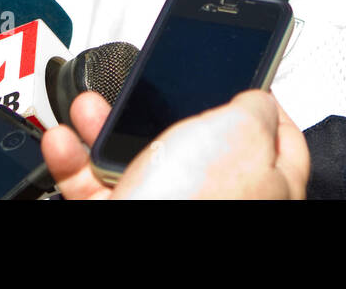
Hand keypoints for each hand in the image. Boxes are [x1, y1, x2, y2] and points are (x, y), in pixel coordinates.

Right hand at [42, 89, 309, 199]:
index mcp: (269, 185)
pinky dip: (78, 162)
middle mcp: (222, 201)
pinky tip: (66, 143)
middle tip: (150, 88)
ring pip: (140, 160)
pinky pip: (99, 186)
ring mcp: (174, 211)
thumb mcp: (242, 130)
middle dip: (161, 109)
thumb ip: (255, 107)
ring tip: (88, 109)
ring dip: (106, 129)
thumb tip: (258, 98)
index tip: (244, 80)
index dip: (262, 105)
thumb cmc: (201, 202)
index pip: (279, 140)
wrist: (136, 265)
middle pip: (197, 143)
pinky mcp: (129, 216)